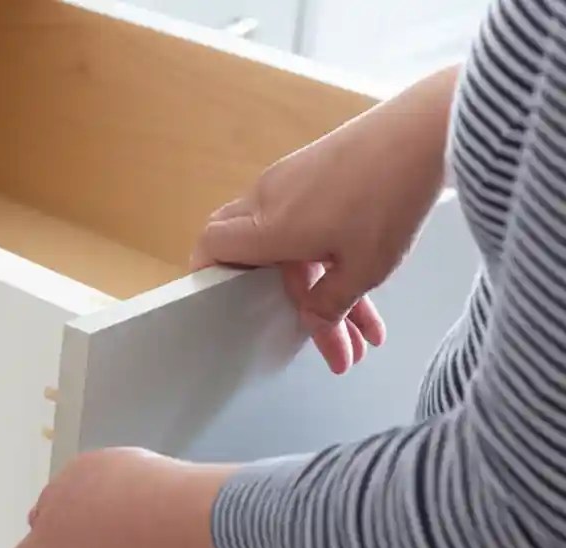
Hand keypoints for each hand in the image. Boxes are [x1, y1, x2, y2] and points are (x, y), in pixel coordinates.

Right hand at [191, 66, 456, 374]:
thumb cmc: (388, 198)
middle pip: (249, 250)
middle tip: (313, 329)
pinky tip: (369, 281)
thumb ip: (331, 302)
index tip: (226, 303)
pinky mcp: (315, 170)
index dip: (210, 274)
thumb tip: (314, 322)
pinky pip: (306, 221)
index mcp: (266, 227)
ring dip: (321, 285)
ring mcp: (291, 181)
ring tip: (364, 330)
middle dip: (281, 296)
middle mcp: (267, 200)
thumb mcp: (364, 267)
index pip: (210, 247)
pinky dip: (330, 256)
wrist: (425, 130)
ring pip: (288, 243)